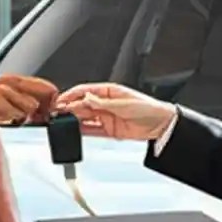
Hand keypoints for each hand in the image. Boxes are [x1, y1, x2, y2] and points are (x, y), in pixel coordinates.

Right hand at [0, 75, 58, 131]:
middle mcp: (8, 82)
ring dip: (22, 117)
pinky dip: (11, 121)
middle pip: (39, 95)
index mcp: (11, 79)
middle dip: (41, 109)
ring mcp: (2, 91)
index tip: (51, 109)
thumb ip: (25, 101)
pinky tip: (1, 119)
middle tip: (35, 117)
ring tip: (9, 119)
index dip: (50, 99)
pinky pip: (16, 115)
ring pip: (29, 107)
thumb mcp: (5, 101)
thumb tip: (45, 108)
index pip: (43, 85)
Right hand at [56, 82, 176, 139]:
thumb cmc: (148, 108)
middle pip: (82, 105)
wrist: (162, 125)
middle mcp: (106, 103)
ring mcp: (106, 117)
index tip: (61, 100)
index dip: (72, 95)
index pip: (85, 91)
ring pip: (85, 117)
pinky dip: (82, 131)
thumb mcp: (125, 103)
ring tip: (63, 122)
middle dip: (70, 108)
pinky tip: (74, 131)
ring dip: (74, 120)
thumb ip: (104, 103)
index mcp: (110, 91)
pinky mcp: (109, 130)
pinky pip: (92, 130)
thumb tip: (87, 99)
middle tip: (59, 113)